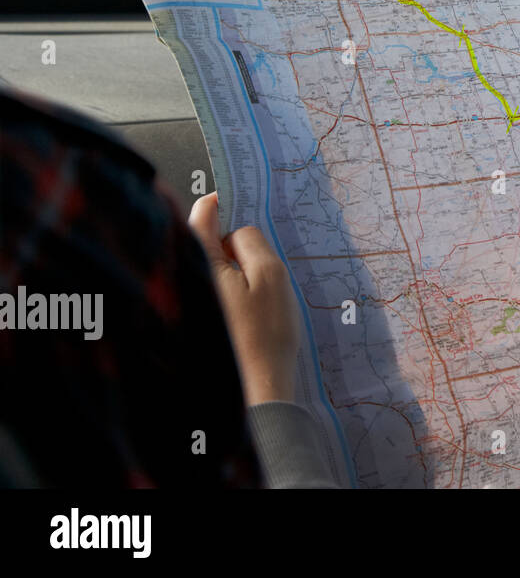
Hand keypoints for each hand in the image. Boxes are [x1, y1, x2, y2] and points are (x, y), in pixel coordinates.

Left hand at [189, 192, 299, 404]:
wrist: (256, 387)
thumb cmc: (265, 332)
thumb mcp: (270, 275)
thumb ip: (252, 241)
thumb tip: (237, 229)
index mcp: (197, 262)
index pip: (201, 214)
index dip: (223, 200)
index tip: (242, 197)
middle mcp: (184, 278)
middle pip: (201, 238)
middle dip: (228, 233)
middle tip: (258, 240)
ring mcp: (188, 299)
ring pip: (207, 263)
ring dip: (229, 260)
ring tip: (258, 275)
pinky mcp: (196, 317)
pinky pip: (209, 285)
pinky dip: (228, 282)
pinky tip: (250, 299)